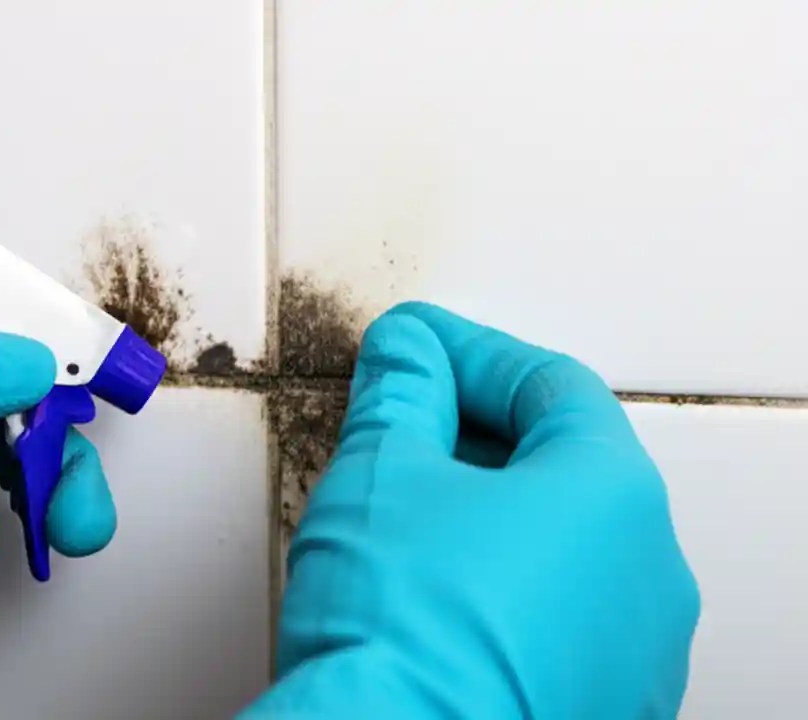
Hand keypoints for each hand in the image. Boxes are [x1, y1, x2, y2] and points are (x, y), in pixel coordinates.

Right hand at [243, 303, 698, 717]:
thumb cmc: (398, 626)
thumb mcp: (381, 474)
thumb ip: (401, 393)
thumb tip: (407, 355)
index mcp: (614, 494)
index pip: (549, 384)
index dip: (470, 354)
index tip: (412, 348)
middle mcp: (650, 575)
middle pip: (565, 465)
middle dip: (477, 431)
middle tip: (402, 417)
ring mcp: (633, 658)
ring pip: (563, 550)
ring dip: (490, 512)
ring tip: (408, 509)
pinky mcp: (600, 712)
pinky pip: (557, 621)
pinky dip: (504, 586)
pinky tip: (434, 591)